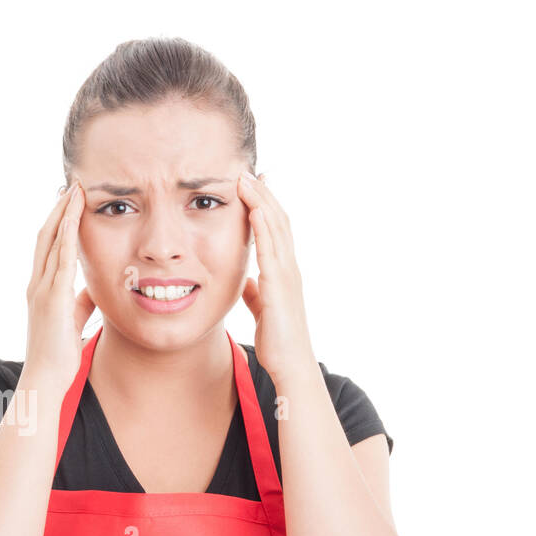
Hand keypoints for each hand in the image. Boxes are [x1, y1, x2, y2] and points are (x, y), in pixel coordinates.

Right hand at [24, 180, 96, 388]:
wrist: (45, 379)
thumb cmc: (59, 356)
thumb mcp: (74, 321)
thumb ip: (82, 302)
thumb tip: (94, 288)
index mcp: (41, 289)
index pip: (48, 247)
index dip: (58, 222)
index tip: (70, 201)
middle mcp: (37, 285)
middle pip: (46, 236)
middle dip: (59, 209)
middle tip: (72, 185)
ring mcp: (42, 290)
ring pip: (52, 242)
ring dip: (63, 214)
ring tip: (75, 191)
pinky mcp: (52, 299)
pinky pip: (61, 261)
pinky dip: (67, 236)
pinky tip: (75, 218)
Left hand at [237, 171, 315, 381]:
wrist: (290, 365)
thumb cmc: (278, 340)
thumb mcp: (261, 309)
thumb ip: (254, 293)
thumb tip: (244, 282)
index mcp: (283, 271)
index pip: (275, 230)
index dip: (264, 206)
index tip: (252, 185)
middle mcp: (289, 268)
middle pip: (278, 221)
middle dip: (262, 195)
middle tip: (247, 171)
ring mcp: (287, 276)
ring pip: (276, 230)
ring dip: (262, 202)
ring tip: (247, 180)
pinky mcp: (280, 287)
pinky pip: (271, 252)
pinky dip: (263, 229)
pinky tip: (255, 211)